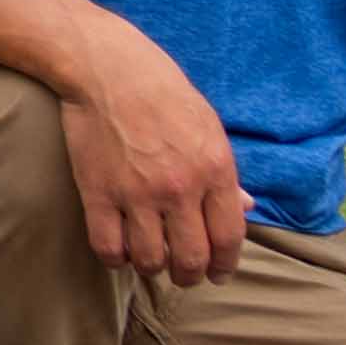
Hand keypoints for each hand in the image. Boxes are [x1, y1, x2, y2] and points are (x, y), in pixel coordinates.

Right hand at [58, 38, 251, 281]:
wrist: (108, 69)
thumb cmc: (164, 93)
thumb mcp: (209, 127)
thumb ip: (227, 173)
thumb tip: (247, 208)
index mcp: (214, 170)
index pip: (229, 238)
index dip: (226, 265)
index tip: (219, 274)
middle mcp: (180, 188)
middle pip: (191, 259)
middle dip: (190, 275)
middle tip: (184, 274)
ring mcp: (137, 193)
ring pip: (150, 259)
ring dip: (153, 267)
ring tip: (150, 260)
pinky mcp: (98, 193)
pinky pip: (108, 247)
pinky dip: (116, 259)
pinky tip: (120, 250)